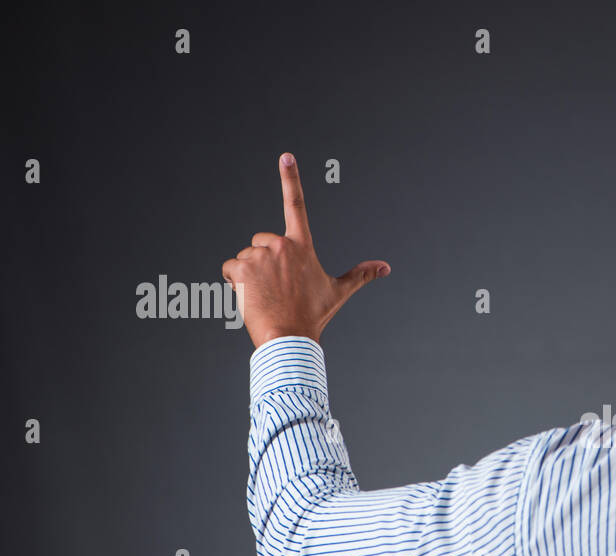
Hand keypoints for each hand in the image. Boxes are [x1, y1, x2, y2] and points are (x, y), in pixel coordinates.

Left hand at [222, 152, 389, 348]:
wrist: (290, 338)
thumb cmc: (313, 315)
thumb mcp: (337, 292)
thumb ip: (360, 275)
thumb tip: (386, 267)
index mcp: (301, 246)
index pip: (296, 206)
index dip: (291, 179)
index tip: (286, 156)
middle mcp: (280, 245)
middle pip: (261, 242)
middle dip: (263, 261)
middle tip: (276, 288)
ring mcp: (259, 256)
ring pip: (245, 258)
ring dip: (249, 275)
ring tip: (266, 296)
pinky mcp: (241, 268)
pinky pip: (230, 269)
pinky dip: (234, 283)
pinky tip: (250, 297)